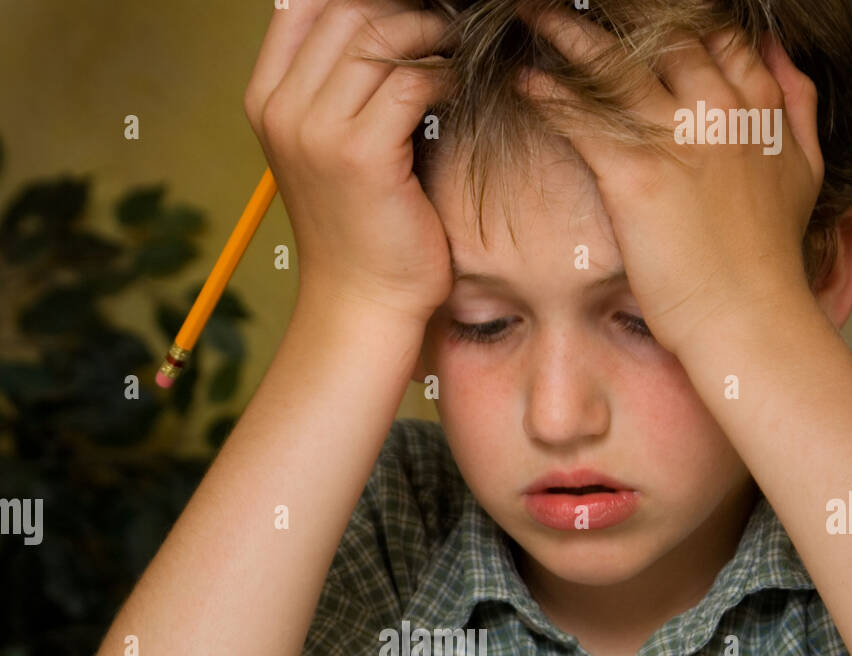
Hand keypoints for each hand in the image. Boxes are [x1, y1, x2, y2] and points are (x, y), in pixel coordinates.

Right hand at [244, 0, 454, 324]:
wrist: (363, 303)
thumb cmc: (361, 227)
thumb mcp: (331, 146)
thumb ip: (339, 86)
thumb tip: (382, 21)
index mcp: (267, 101)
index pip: (302, 5)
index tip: (401, 9)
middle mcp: (283, 110)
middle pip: (346, 10)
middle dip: (403, 8)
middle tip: (444, 21)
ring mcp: (316, 131)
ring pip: (380, 36)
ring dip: (430, 34)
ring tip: (457, 49)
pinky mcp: (361, 154)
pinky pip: (411, 81)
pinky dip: (444, 75)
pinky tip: (459, 88)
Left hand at [515, 13, 824, 355]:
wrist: (748, 316)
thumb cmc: (770, 259)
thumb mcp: (805, 169)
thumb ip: (795, 106)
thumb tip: (778, 56)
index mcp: (755, 107)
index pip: (718, 39)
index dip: (683, 25)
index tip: (650, 21)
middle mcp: (715, 112)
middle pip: (664, 40)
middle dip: (623, 20)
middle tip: (581, 10)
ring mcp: (674, 141)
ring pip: (615, 67)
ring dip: (570, 36)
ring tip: (537, 16)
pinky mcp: (635, 177)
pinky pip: (583, 121)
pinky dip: (551, 96)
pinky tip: (526, 80)